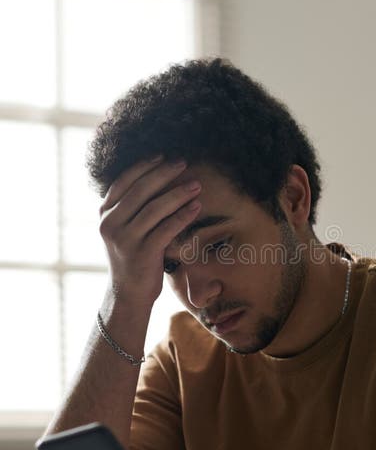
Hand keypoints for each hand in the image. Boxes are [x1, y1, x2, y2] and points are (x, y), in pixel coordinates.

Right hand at [98, 157, 201, 305]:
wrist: (129, 294)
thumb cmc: (133, 256)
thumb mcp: (124, 229)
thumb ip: (131, 206)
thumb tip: (154, 176)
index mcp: (105, 214)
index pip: (123, 182)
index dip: (143, 166)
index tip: (162, 155)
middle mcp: (110, 224)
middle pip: (140, 191)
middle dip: (164, 174)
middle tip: (183, 163)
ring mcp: (124, 239)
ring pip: (154, 208)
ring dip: (178, 194)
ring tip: (196, 185)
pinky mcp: (142, 253)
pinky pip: (166, 229)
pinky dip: (183, 215)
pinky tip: (196, 207)